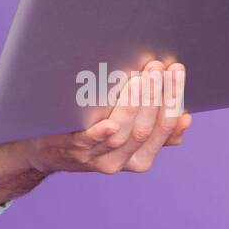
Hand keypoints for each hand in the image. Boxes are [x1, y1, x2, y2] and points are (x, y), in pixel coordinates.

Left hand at [17, 59, 190, 174]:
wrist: (44, 151)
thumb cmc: (88, 133)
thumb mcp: (124, 134)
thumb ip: (151, 128)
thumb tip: (184, 117)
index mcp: (139, 158)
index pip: (165, 129)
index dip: (173, 100)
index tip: (176, 71)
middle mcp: (121, 162)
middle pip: (146, 129)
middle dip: (156, 96)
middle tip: (159, 66)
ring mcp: (96, 157)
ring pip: (124, 134)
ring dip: (135, 104)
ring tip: (141, 76)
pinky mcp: (72, 150)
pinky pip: (91, 141)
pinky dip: (104, 133)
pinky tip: (112, 122)